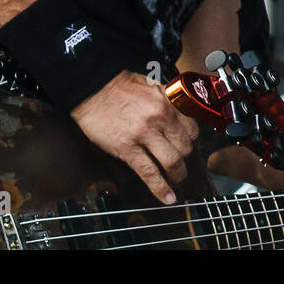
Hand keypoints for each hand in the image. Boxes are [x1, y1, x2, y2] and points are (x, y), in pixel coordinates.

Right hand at [71, 70, 199, 203]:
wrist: (91, 88)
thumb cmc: (119, 86)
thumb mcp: (152, 86)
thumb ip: (169, 102)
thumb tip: (181, 116)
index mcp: (167, 101)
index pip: (192, 128)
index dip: (192, 139)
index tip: (189, 144)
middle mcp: (159, 117)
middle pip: (185, 146)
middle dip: (186, 157)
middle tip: (183, 162)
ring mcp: (144, 134)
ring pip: (172, 161)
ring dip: (178, 174)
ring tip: (177, 179)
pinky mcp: (127, 149)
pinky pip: (149, 173)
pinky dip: (160, 188)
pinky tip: (167, 197)